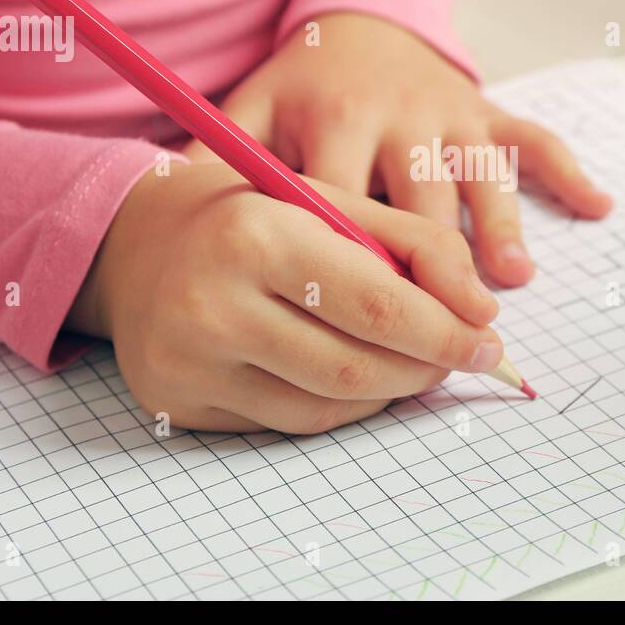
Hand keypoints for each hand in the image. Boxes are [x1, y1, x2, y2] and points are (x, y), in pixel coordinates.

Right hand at [66, 162, 506, 433]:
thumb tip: (483, 312)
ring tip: (412, 363)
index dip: (444, 332)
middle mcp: (211, 303)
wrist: (137, 243)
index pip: (374, 302)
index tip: (488, 342)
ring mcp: (188, 362)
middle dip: (425, 368)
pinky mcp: (178, 403)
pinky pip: (287, 423)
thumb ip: (419, 244)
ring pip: (326, 405)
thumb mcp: (335, 201)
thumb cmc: (254, 215)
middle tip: (460, 358)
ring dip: (389, 391)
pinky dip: (339, 405)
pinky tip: (353, 376)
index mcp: (255, 234)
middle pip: (354, 365)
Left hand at [182, 13, 612, 285]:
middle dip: (433, 263)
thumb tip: (161, 210)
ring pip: (479, 175)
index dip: (348, 259)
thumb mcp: (253, 110)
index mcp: (335, 117)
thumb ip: (219, 159)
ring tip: (509, 281)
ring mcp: (451, 112)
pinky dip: (566, 172)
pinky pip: (534, 138)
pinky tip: (597, 205)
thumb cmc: (303, 86)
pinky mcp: (489, 110)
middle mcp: (399, 114)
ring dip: (500, 226)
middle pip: (419, 198)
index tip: (352, 317)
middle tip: (448, 327)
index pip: (344, 198)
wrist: (362, 20)